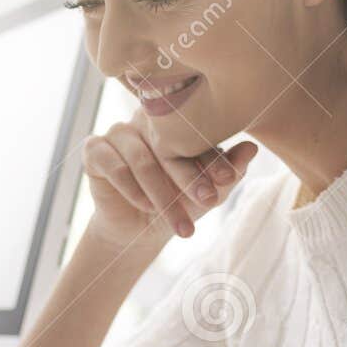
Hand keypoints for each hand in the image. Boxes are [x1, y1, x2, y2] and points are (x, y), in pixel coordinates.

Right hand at [82, 112, 258, 251]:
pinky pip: (114, 166)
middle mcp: (143, 118)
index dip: (211, 156)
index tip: (226, 181)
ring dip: (161, 193)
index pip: (192, 132)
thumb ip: (228, 170)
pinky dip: (131, 188)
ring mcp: (117, 132)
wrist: (139, 228)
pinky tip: (146, 206)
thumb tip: (252, 149)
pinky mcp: (94, 150)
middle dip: (188, 177)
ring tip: (179, 221)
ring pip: (142, 159)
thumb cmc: (178, 200)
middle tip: (207, 202)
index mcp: (173, 119)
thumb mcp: (207, 190)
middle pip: (167, 143)